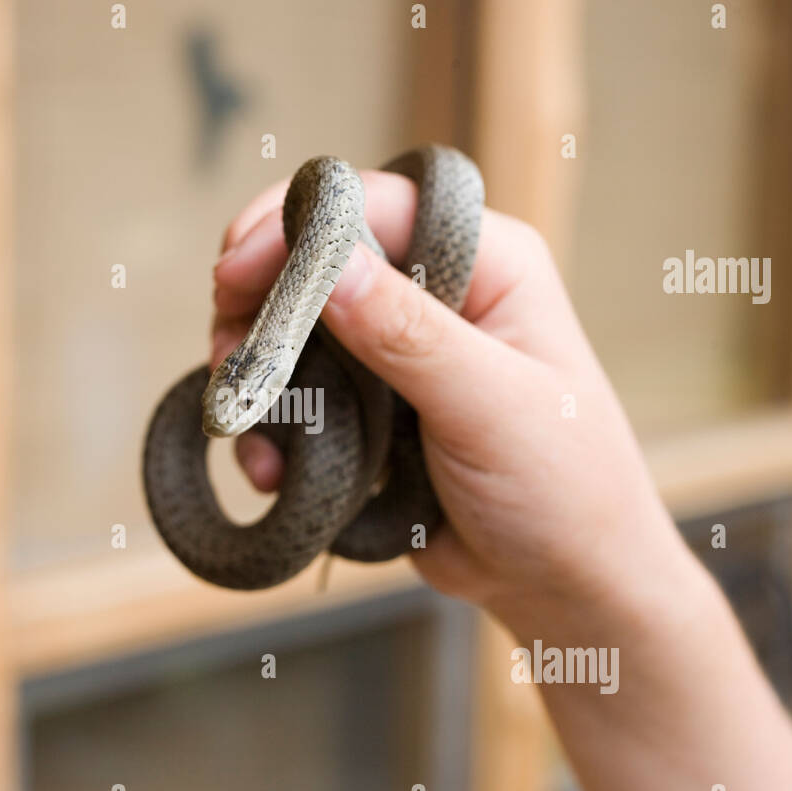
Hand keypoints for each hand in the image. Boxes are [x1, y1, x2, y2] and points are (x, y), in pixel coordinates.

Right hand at [211, 168, 692, 630]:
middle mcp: (437, 292)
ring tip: (248, 430)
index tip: (232, 272)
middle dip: (260, 303)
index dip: (295, 226)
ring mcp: (397, 352)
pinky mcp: (370, 408)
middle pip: (317, 260)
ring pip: (294, 331)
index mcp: (486, 262)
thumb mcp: (491, 407)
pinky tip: (272, 471)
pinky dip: (271, 427)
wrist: (562, 585)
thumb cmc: (563, 490)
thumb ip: (412, 335)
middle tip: (228, 350)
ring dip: (257, 374)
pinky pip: (298, 396)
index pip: (375, 205)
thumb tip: (329, 263)